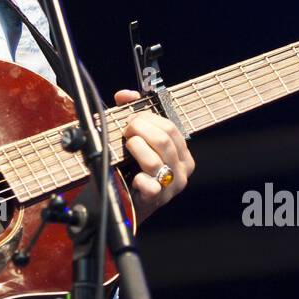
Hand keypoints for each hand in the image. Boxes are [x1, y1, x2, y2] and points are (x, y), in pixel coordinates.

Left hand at [113, 89, 193, 224]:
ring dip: (135, 148)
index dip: (147, 118)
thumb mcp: (135, 141)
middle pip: (164, 139)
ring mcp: (171, 186)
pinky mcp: (157, 200)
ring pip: (155, 159)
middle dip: (139, 129)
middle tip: (125, 131)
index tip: (131, 118)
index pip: (170, 127)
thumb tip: (126, 95)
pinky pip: (151, 185)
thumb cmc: (128, 169)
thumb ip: (133, 115)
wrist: (117, 203)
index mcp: (182, 153)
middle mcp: (182, 169)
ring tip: (126, 148)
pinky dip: (138, 178)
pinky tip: (131, 177)